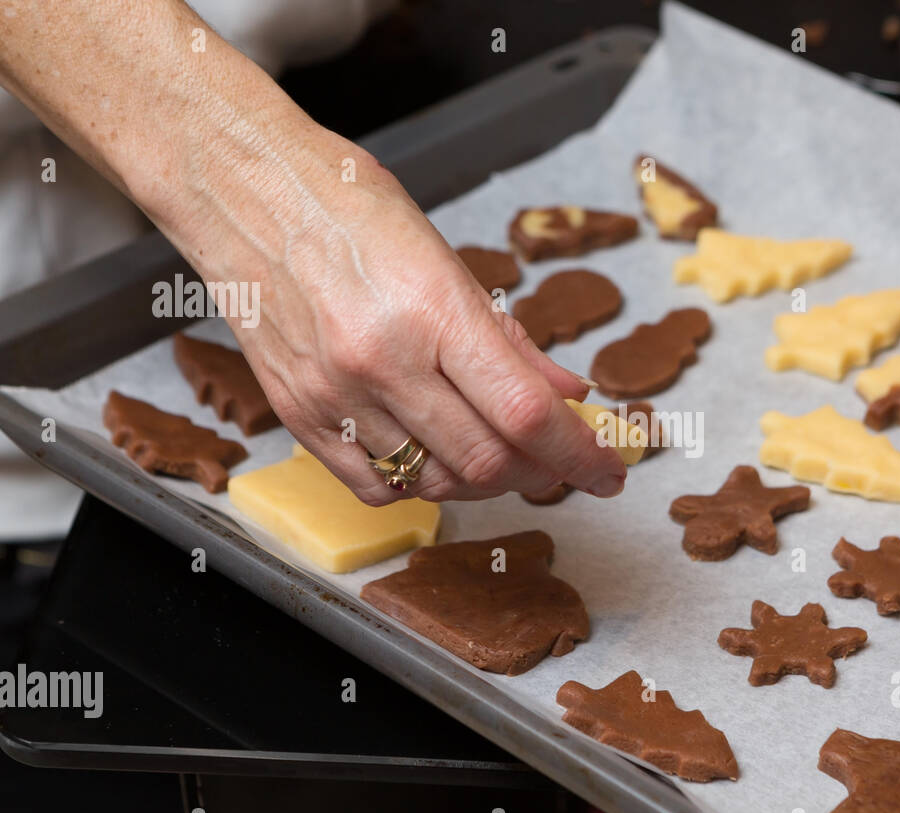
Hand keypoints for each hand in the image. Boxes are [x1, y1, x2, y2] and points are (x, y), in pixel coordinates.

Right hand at [0, 0, 626, 503]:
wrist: (244, 193)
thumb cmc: (349, 210)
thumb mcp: (447, 261)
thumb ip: (511, 341)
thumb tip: (568, 395)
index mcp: (432, 311)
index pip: (527, 413)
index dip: (580, 455)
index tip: (608, 474)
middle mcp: (382, 362)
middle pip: (486, 462)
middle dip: (538, 473)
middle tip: (555, 462)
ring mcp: (335, 395)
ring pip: (434, 483)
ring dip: (482, 481)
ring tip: (496, 453)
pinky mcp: (297, 415)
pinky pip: (373, 486)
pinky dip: (417, 486)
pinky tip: (432, 459)